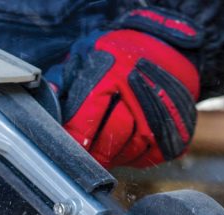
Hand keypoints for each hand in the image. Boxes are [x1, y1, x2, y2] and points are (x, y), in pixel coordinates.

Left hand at [48, 8, 201, 168]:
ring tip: (105, 146)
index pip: (87, 119)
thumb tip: (46, 102)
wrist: (168, 48)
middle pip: (109, 139)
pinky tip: (127, 144)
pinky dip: (133, 157)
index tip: (64, 148)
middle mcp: (140, 93)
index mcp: (113, 73)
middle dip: (93, 152)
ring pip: (129, 151)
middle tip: (83, 155)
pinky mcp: (177, 133)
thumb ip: (65, 79)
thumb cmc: (120, 54)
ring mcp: (162, 115)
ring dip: (113, 155)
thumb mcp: (87, 54)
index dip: (74, 138)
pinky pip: (147, 158)